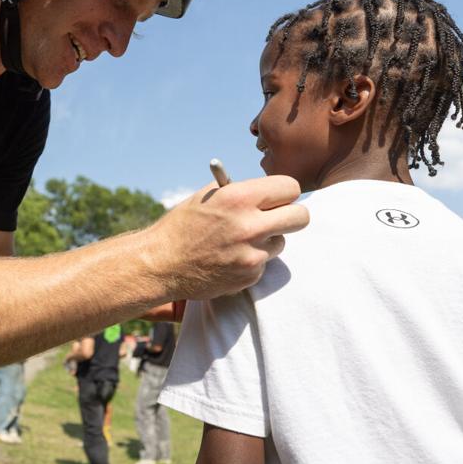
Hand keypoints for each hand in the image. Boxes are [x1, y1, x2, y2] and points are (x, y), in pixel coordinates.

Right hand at [145, 175, 307, 300]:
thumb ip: (241, 190)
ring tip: (241, 240)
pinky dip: (253, 260)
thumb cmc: (182, 226)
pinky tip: (229, 257)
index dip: (285, 192)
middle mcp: (249, 225)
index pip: (290, 187)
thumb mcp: (207, 196)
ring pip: (282, 242)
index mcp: (239, 197)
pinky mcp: (249, 276)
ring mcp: (251, 254)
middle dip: (292, 215)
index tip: (280, 197)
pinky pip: (264, 263)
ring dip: (268, 240)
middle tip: (279, 217)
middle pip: (301, 217)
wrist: (160, 264)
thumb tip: (269, 190)